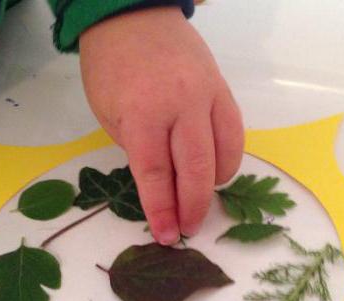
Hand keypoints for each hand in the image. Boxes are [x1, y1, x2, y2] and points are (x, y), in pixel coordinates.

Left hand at [79, 6, 243, 243]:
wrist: (133, 17)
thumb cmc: (111, 68)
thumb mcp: (108, 114)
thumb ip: (137, 149)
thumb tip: (163, 184)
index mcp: (143, 112)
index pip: (155, 174)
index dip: (161, 210)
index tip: (166, 235)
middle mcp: (181, 104)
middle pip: (195, 169)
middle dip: (193, 207)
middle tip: (188, 229)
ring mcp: (207, 95)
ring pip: (224, 154)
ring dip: (214, 185)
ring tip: (199, 200)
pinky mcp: (223, 89)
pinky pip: (235, 133)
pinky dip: (228, 159)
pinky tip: (215, 172)